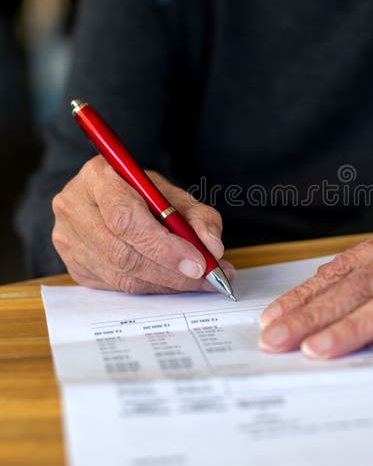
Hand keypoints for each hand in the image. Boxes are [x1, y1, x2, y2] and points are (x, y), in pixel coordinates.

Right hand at [52, 156, 233, 292]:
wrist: (106, 198)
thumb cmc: (141, 193)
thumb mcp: (172, 194)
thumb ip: (199, 216)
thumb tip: (213, 248)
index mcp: (98, 177)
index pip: (126, 219)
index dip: (164, 246)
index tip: (198, 263)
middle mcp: (74, 207)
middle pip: (122, 253)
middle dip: (170, 271)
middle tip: (207, 277)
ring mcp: (67, 238)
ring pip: (120, 275)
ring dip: (165, 284)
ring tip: (198, 281)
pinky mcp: (72, 264)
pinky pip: (115, 286)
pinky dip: (150, 288)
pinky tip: (172, 282)